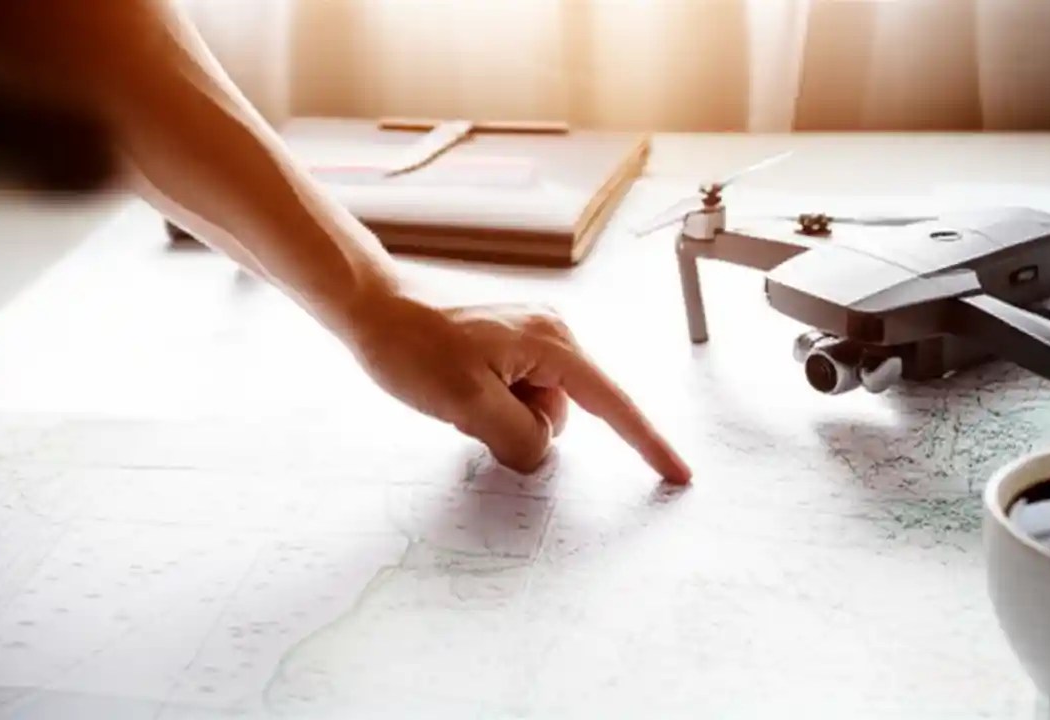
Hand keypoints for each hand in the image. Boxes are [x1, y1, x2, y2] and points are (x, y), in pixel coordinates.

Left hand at [341, 291, 691, 483]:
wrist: (372, 307)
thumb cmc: (413, 346)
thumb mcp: (466, 404)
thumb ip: (519, 437)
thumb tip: (539, 452)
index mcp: (553, 343)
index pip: (614, 405)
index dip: (648, 444)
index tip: (678, 475)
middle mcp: (552, 335)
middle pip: (565, 413)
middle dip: (526, 428)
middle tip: (470, 411)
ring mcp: (530, 339)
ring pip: (539, 410)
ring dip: (504, 419)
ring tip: (458, 396)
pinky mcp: (509, 346)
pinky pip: (519, 397)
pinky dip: (495, 408)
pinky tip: (459, 391)